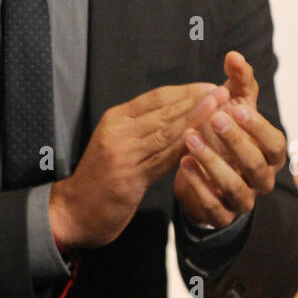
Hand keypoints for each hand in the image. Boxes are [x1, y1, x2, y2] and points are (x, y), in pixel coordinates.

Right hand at [50, 81, 229, 249]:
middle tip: (223, 91)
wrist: (74, 211)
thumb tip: (176, 112)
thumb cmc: (99, 177)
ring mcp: (122, 154)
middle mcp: (118, 131)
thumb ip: (140, 127)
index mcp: (115, 118)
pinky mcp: (128, 178)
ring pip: (166, 133)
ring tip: (220, 110)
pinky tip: (204, 143)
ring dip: (196, 120)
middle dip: (196, 101)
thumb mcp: (115, 142)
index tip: (210, 86)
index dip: (185, 91)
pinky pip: (163, 160)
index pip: (156, 97)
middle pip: (164, 111)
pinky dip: (185, 149)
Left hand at [173, 52, 286, 229]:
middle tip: (214, 119)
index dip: (259, 128)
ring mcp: (243, 200)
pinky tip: (182, 164)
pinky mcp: (221, 216)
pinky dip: (198, 187)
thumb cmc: (226, 133)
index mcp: (270, 154)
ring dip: (213, 163)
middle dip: (236, 142)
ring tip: (190, 139)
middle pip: (257, 165)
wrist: (206, 173)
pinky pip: (213, 207)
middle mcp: (261, 180)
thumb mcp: (235, 106)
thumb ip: (238, 81)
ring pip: (235, 188)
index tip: (236, 108)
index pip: (276, 144)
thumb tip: (233, 55)